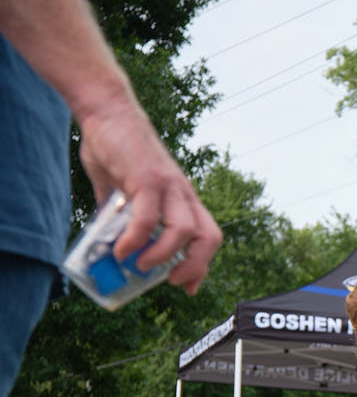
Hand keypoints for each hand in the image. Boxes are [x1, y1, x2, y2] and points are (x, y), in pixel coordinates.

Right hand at [75, 103, 221, 293]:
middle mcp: (182, 194)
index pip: (207, 235)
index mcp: (182, 198)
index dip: (202, 264)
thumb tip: (110, 240)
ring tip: (139, 266)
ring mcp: (168, 186)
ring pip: (184, 231)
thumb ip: (120, 214)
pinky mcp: (147, 178)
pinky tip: (121, 250)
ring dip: (164, 256)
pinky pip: (148, 217)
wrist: (107, 110)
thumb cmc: (115, 149)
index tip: (188, 286)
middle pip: (208, 237)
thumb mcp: (121, 189)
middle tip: (173, 282)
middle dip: (195, 266)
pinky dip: (136, 239)